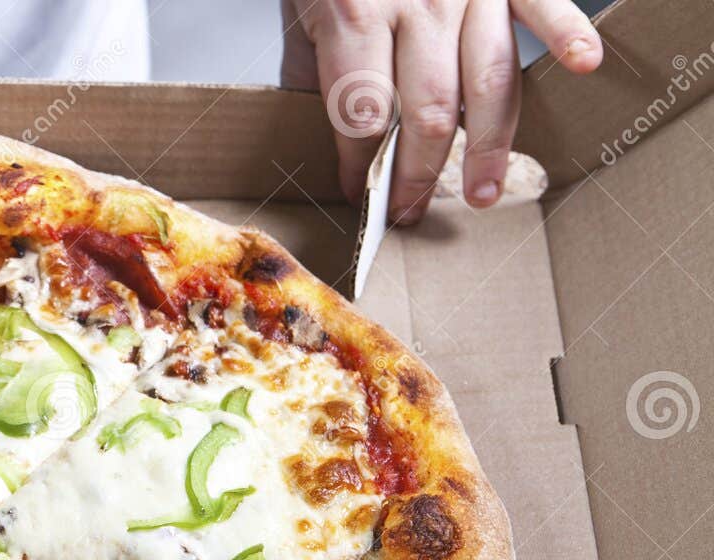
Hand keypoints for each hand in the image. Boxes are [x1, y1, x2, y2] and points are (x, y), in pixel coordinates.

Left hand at [282, 0, 602, 221]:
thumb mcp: (304, 11)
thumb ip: (316, 70)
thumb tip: (331, 141)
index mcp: (356, 14)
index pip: (364, 117)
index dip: (360, 167)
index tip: (358, 195)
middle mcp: (418, 3)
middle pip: (427, 114)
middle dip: (418, 176)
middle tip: (410, 212)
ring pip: (486, 83)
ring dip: (488, 147)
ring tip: (483, 193)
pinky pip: (544, 7)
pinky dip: (567, 35)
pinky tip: (581, 66)